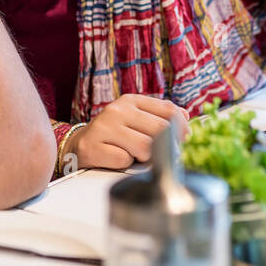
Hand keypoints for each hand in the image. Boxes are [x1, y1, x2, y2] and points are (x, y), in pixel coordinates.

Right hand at [74, 95, 188, 170]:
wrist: (79, 145)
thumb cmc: (113, 134)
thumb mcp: (135, 119)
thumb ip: (160, 116)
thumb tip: (186, 116)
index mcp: (130, 101)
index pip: (168, 110)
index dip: (182, 127)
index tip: (186, 139)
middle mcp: (117, 110)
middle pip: (160, 130)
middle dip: (163, 146)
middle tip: (159, 153)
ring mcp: (103, 128)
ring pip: (144, 147)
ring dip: (145, 157)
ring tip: (135, 155)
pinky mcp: (92, 147)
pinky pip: (123, 160)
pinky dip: (125, 164)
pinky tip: (117, 159)